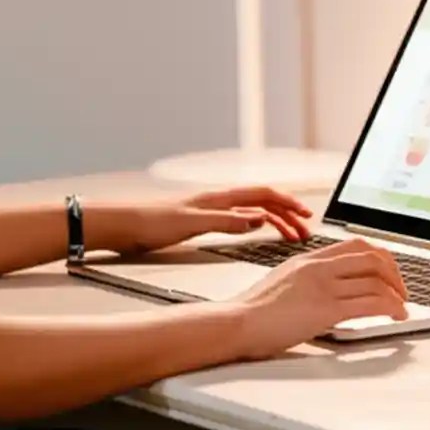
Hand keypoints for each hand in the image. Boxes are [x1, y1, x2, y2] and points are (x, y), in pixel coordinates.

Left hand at [128, 187, 314, 251]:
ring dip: (274, 220)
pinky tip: (259, 230)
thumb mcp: (193, 224)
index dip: (288, 203)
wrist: (123, 225)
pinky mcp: (202, 222)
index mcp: (219, 198)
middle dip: (287, 214)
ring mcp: (211, 210)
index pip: (263, 194)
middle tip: (305, 231)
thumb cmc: (152, 222)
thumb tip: (258, 219)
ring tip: (290, 234)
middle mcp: (218, 201)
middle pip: (263, 202)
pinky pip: (239, 219)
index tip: (306, 215)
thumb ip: (226, 221)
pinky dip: (256, 224)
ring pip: (253, 211)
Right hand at [230, 239, 408, 359]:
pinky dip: (391, 308)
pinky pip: (372, 302)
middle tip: (400, 289)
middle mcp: (318, 266)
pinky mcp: (327, 308)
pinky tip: (395, 316)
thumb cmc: (253, 310)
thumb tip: (328, 288)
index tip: (388, 271)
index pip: (354, 245)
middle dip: (394, 273)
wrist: (237, 322)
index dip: (380, 257)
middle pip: (372, 256)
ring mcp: (323, 285)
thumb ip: (307, 279)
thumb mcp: (283, 281)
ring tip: (401, 307)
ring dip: (397, 293)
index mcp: (308, 258)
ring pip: (376, 279)